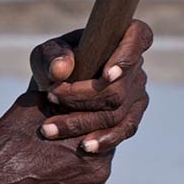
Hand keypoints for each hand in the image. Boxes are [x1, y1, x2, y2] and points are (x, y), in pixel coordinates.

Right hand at [0, 18, 150, 183]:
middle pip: (99, 145)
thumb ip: (58, 96)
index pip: (101, 120)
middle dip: (83, 139)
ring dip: (80, 162)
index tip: (73, 114)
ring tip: (56, 157)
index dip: (86, 115)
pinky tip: (52, 177)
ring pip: (93, 169)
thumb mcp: (31, 107)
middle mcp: (98, 169)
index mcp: (91, 139)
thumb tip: (70, 79)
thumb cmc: (5, 147)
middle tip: (64, 136)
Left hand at [28, 18, 152, 156]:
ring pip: (117, 112)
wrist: (54, 95)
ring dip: (82, 122)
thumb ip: (50, 58)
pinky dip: (103, 139)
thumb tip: (62, 70)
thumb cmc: (53, 67)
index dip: (128, 56)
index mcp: (121, 38)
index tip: (105, 76)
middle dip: (82, 97)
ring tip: (50, 128)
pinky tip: (84, 146)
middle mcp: (135, 66)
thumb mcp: (44, 57)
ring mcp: (137, 93)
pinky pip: (124, 130)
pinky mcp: (131, 117)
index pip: (139, 37)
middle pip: (118, 87)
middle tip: (51, 98)